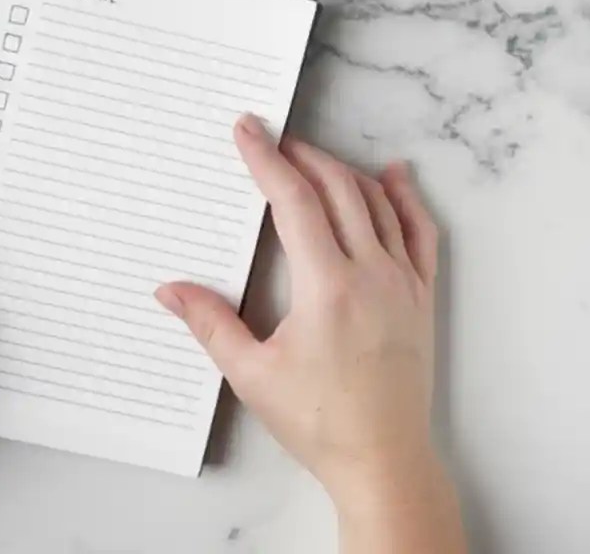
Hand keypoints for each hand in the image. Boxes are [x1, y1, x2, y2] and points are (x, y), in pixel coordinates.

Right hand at [156, 116, 464, 552]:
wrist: (383, 459)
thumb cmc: (318, 421)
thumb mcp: (252, 375)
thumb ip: (210, 324)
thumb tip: (169, 290)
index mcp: (327, 288)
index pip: (294, 202)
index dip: (266, 161)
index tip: (248, 131)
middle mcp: (371, 275)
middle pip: (337, 189)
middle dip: (302, 156)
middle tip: (272, 139)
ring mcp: (402, 283)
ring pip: (377, 203)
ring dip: (342, 170)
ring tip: (311, 156)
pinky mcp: (420, 297)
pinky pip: (420, 231)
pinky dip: (405, 196)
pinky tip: (394, 175)